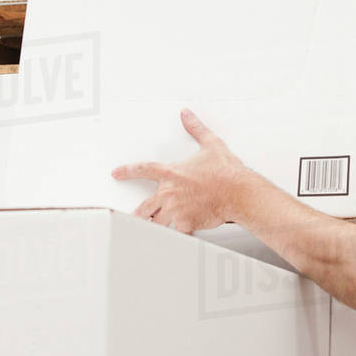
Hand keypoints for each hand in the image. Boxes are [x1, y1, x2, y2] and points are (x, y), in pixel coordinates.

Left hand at [111, 109, 251, 233]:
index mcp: (172, 173)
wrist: (238, 192)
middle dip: (138, 212)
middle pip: (145, 205)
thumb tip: (187, 115)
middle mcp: (170, 192)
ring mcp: (176, 210)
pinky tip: (174, 239)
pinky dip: (176, 235)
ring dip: (153, 226)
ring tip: (147, 232)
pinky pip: (175, 233)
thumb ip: (196, 129)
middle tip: (134, 215)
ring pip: (156, 222)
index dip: (127, 171)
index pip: (143, 170)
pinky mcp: (186, 223)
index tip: (117, 173)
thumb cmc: (227, 172)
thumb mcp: (211, 144)